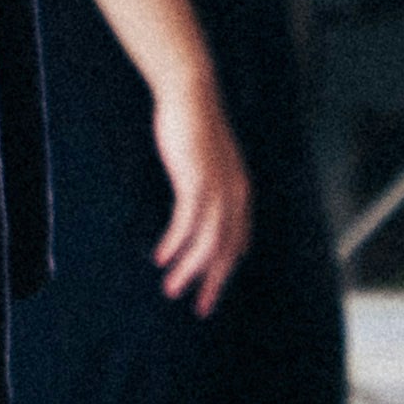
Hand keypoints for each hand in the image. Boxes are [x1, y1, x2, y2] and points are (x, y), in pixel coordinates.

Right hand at [150, 70, 247, 309]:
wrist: (191, 94)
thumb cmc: (194, 128)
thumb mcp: (206, 164)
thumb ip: (207, 188)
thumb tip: (197, 208)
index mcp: (240, 193)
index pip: (237, 242)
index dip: (224, 270)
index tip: (209, 291)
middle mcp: (235, 195)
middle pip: (227, 250)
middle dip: (213, 282)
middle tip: (201, 309)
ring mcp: (218, 189)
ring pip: (207, 242)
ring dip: (189, 269)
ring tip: (171, 288)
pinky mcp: (197, 181)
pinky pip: (187, 223)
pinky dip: (176, 244)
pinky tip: (162, 257)